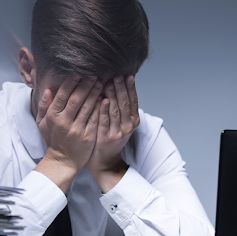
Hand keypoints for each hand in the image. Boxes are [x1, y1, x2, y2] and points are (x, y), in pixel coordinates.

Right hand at [35, 76, 102, 192]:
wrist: (63, 161)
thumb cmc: (53, 139)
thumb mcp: (42, 123)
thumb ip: (43, 106)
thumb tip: (47, 90)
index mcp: (53, 116)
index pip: (62, 95)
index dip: (71, 83)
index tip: (79, 73)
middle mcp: (64, 122)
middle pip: (76, 99)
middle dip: (86, 85)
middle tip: (94, 75)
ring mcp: (77, 130)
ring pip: (88, 107)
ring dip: (95, 93)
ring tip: (101, 83)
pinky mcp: (88, 136)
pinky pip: (96, 118)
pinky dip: (100, 107)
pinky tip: (105, 98)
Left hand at [87, 75, 139, 191]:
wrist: (104, 161)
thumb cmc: (109, 137)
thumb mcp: (119, 122)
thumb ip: (119, 106)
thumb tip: (117, 83)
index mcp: (133, 120)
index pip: (133, 100)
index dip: (130, 87)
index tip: (127, 74)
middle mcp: (128, 126)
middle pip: (125, 103)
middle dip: (122, 88)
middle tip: (117, 74)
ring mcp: (118, 133)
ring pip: (117, 111)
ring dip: (114, 95)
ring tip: (110, 82)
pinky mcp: (106, 138)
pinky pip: (105, 121)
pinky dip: (104, 110)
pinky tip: (102, 100)